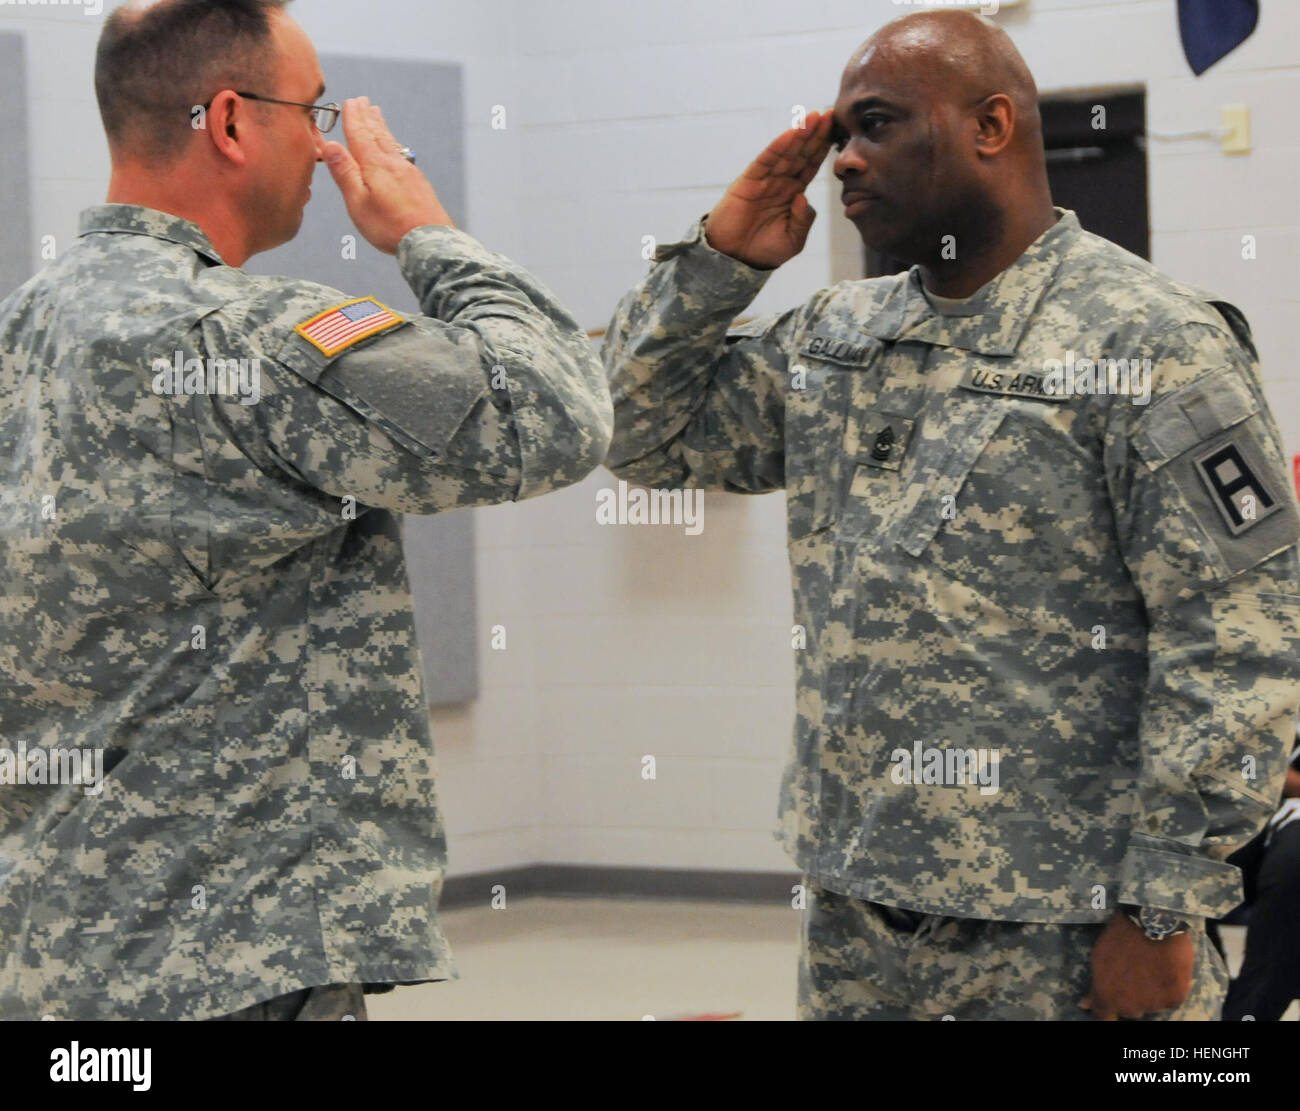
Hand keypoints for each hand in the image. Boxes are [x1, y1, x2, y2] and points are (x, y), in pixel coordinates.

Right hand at [321, 96, 453, 253]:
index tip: (350, 102)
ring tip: (377, 114)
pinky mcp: (419, 184)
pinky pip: (401, 155)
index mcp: (375, 166)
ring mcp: (409, 172)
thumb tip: (330, 145)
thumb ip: (345, 173)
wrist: (430, 242)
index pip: (360, 135)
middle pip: (377, 135)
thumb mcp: (358, 203)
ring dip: (381, 127)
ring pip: (391, 143)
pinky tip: (395, 146)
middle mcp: (394, 164)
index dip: (353, 118)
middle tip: (363, 101)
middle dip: (367, 117)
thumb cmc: (390, 227)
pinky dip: (394, 144)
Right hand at [703, 110, 833, 269]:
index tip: (837, 131)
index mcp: (793, 193)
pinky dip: (777, 147)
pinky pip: (765, 161)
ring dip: (799, 134)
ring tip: (814, 117)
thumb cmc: (764, 251)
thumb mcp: (793, 240)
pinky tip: (790, 134)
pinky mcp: (748, 182)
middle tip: (830, 114)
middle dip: (815, 134)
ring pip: (785, 153)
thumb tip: (803, 196)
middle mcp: (780, 182)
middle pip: (801, 153)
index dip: (823, 148)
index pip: (811, 165)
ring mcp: (764, 180)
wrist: (735, 260)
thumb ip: (804, 220)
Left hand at [1079, 912, 1194, 1019]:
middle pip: (1129, 1010)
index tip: (1110, 1002)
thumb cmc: (1120, 937)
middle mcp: (1130, 1007)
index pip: (1104, 1017)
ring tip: (1149, 966)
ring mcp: (1154, 1004)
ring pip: (1150, 1005)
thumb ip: (1095, 988)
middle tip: (1132, 972)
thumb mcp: (1099, 958)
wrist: (1152, 921)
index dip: (1106, 1011)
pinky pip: (1170, 999)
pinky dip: (1169, 988)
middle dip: (1128, 996)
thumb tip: (1085, 1006)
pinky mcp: (1175, 998)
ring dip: (1149, 992)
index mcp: (1108, 997)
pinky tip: (1165, 968)